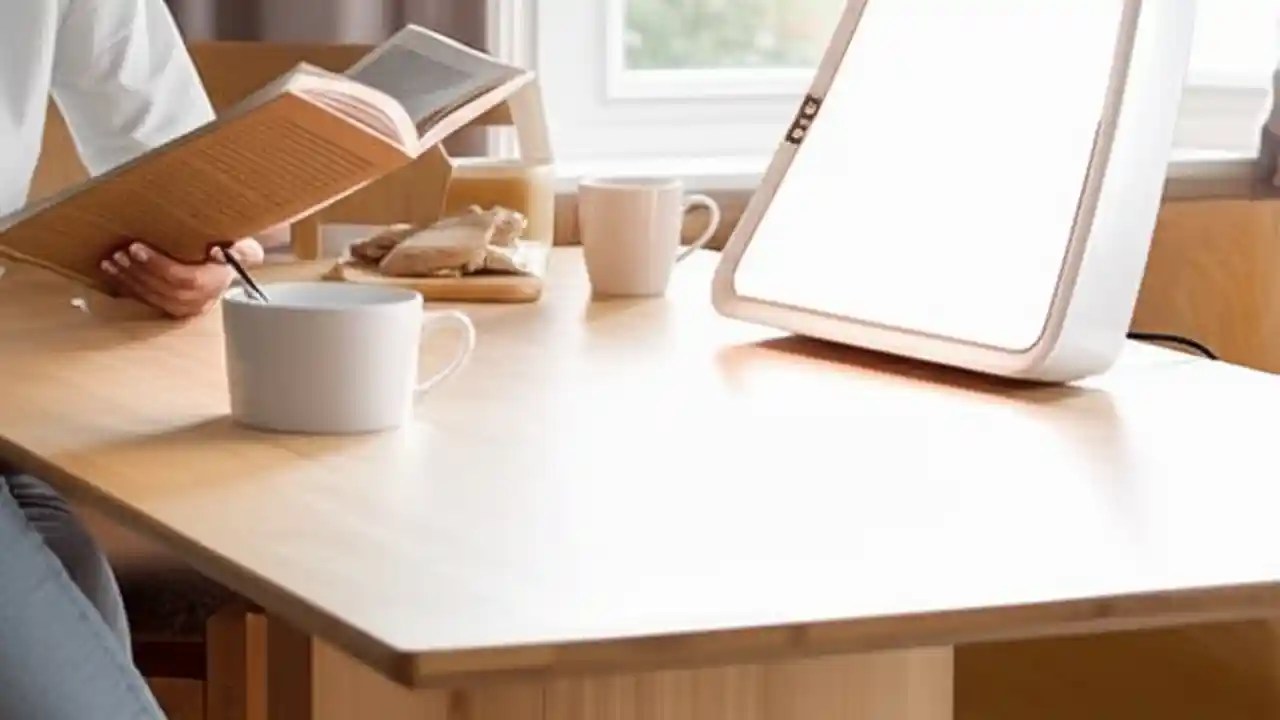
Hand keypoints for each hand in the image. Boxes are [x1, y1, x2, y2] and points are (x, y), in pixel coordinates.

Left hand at [100, 238, 264, 318]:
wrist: (229, 270)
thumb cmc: (232, 254)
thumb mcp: (244, 249)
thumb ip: (243, 251)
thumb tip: (220, 251)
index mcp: (215, 285)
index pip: (184, 278)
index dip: (158, 265)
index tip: (136, 248)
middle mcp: (200, 302)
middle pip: (165, 290)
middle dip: (139, 272)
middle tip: (119, 253)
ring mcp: (186, 309)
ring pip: (154, 297)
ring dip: (130, 280)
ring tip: (111, 262)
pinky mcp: (172, 311)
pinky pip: (148, 301)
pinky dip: (129, 287)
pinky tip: (114, 274)